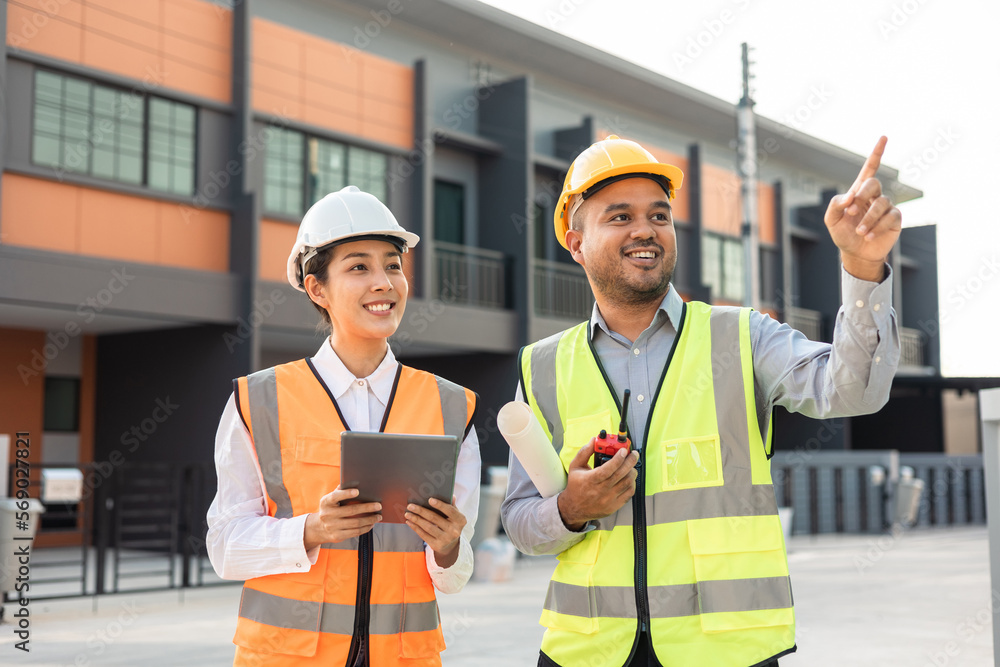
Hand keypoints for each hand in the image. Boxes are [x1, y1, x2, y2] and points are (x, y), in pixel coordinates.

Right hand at [303, 487, 380, 549]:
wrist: (319, 528)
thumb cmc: (330, 509)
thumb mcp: (330, 499)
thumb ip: (340, 491)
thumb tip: (353, 482)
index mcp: (326, 502)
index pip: (335, 496)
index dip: (346, 493)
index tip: (357, 491)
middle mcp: (327, 514)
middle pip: (351, 510)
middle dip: (367, 507)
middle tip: (379, 505)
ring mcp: (332, 526)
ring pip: (355, 523)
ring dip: (370, 519)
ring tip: (378, 516)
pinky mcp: (337, 536)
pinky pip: (355, 532)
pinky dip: (365, 528)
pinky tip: (371, 524)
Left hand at [405, 497, 466, 567]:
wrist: (450, 544)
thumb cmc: (451, 524)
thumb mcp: (454, 515)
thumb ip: (452, 505)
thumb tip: (452, 495)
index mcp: (460, 520)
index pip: (450, 511)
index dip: (440, 505)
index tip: (429, 500)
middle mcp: (454, 531)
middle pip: (435, 518)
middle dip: (421, 511)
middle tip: (410, 506)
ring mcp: (445, 539)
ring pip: (428, 527)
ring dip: (416, 519)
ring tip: (407, 513)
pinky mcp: (437, 545)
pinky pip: (424, 535)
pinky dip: (415, 528)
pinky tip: (410, 522)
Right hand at [556, 439, 638, 530]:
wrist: (574, 508)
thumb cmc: (575, 486)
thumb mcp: (575, 467)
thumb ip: (584, 452)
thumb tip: (593, 440)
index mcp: (590, 480)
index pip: (607, 469)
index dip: (617, 459)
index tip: (623, 451)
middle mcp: (600, 491)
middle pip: (620, 475)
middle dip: (630, 462)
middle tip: (633, 454)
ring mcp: (608, 500)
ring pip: (627, 484)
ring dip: (632, 472)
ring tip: (631, 466)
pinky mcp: (614, 506)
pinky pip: (629, 494)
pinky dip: (632, 484)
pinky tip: (629, 478)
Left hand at [823, 136, 901, 281]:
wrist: (855, 254)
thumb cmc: (843, 234)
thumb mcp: (832, 220)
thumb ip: (836, 205)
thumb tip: (849, 196)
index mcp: (858, 192)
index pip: (869, 169)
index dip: (876, 153)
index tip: (884, 138)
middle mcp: (874, 196)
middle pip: (873, 184)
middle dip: (862, 196)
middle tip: (852, 211)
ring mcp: (886, 207)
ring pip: (881, 203)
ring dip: (868, 219)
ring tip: (860, 232)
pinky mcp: (895, 219)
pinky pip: (891, 217)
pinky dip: (878, 227)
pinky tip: (869, 236)